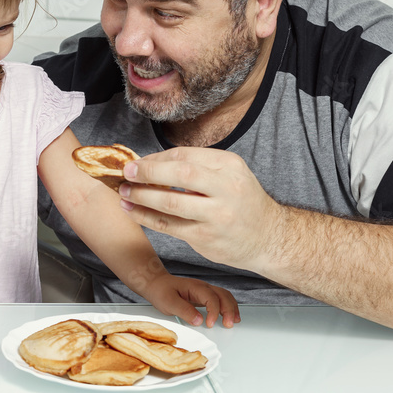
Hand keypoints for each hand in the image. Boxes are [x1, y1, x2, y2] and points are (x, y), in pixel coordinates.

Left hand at [118, 147, 285, 272]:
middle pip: (179, 175)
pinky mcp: (206, 237)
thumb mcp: (229, 174)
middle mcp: (226, 188)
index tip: (138, 162)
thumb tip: (151, 164)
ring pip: (170, 203)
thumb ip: (196, 167)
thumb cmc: (242, 202)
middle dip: (147, 172)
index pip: (184, 155)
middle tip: (126, 173)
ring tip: (124, 193)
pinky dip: (146, 218)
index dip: (156, 159)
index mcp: (229, 165)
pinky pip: (169, 226)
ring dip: (141, 197)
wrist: (268, 237)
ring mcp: (217, 214)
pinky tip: (133, 211)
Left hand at [139, 273, 239, 327]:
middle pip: (223, 295)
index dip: (214, 311)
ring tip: (234, 321)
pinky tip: (229, 316)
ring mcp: (205, 291)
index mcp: (195, 287)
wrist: (156, 283)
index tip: (210, 324)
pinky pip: (221, 299)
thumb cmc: (161, 291)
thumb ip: (184, 310)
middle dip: (229, 310)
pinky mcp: (204, 296)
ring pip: (225, 296)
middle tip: (228, 324)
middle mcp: (203, 287)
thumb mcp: (168, 302)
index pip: (211, 298)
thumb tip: (199, 320)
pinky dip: (228, 307)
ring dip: (232, 308)